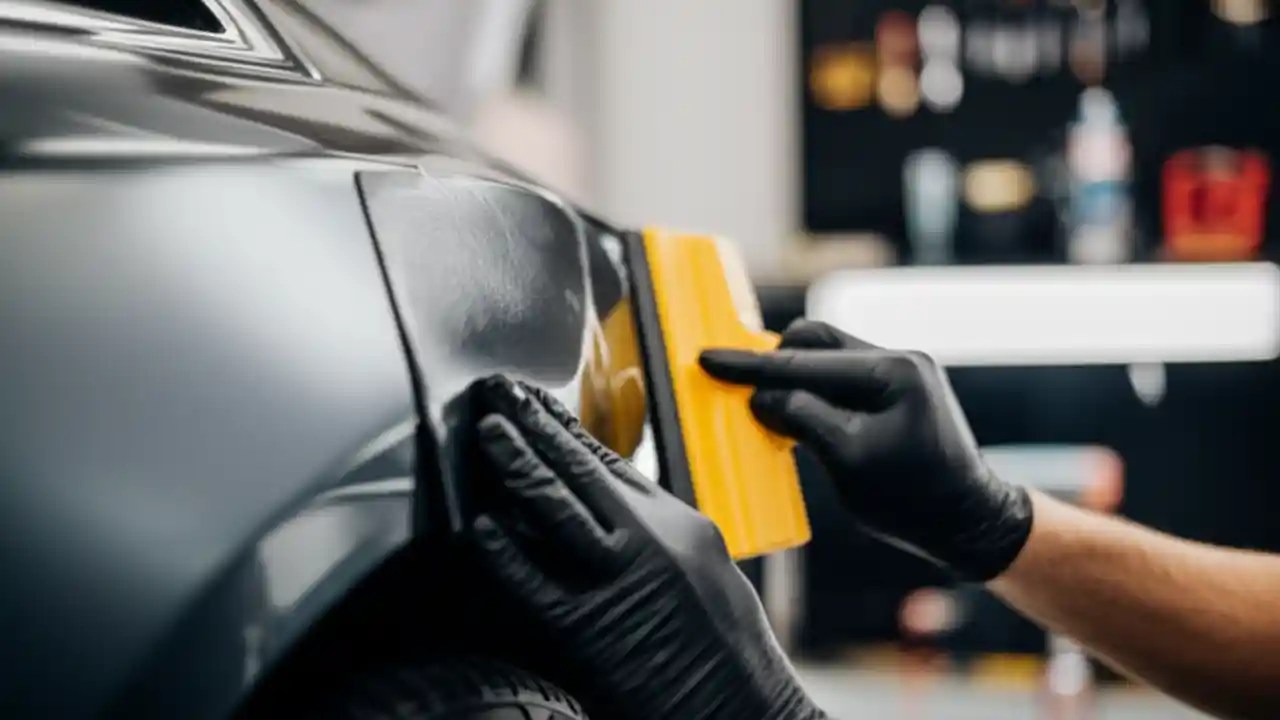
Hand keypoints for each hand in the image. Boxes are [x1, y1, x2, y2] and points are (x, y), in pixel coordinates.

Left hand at [471, 376, 825, 719]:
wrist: (742, 713)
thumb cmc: (731, 654)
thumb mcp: (709, 573)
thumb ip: (662, 534)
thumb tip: (612, 504)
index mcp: (681, 526)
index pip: (614, 462)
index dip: (567, 427)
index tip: (537, 402)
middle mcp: (651, 544)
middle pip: (580, 471)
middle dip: (535, 428)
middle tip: (499, 394)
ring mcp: (617, 585)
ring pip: (556, 510)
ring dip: (515, 466)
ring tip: (487, 433)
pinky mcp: (587, 633)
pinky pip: (533, 584)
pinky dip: (504, 553)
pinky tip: (481, 527)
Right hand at [700, 320, 1031, 580]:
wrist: (968, 523)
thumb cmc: (912, 500)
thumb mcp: (848, 460)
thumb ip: (802, 418)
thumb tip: (760, 397)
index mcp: (892, 370)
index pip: (805, 362)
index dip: (751, 365)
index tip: (707, 358)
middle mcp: (899, 360)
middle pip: (815, 342)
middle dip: (773, 361)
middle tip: (734, 384)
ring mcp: (901, 373)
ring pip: (827, 357)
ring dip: (793, 377)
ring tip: (762, 403)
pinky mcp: (897, 392)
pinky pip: (841, 378)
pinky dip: (812, 391)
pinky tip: (795, 413)